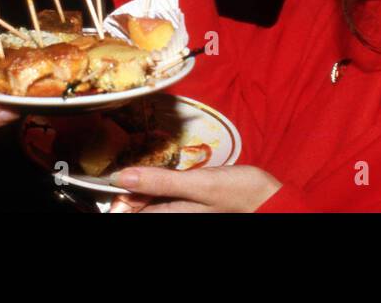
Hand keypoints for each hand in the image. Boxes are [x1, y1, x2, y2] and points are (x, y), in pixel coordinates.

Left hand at [106, 165, 281, 212]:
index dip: (117, 194)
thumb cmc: (238, 192)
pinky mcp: (188, 204)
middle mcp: (172, 217)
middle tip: (126, 162)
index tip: (111, 173)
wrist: (268, 200)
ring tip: (138, 164)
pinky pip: (164, 197)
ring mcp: (180, 211)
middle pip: (137, 206)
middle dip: (129, 187)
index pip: (128, 211)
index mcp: (169, 217)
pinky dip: (157, 184)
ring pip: (149, 201)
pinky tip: (159, 172)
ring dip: (143, 184)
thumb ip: (160, 182)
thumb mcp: (199, 184)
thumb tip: (121, 177)